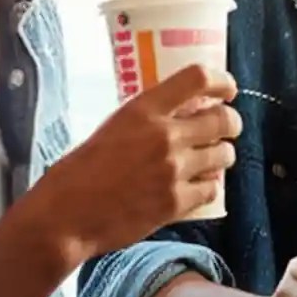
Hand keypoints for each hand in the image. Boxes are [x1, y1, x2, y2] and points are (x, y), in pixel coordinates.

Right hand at [26, 64, 241, 261]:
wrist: (64, 217)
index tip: (228, 90)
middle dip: (231, 123)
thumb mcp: (112, 128)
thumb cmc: (78, 171)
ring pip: (224, 155)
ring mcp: (173, 170)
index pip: (198, 79)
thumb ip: (149, 119)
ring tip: (212, 160)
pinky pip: (212, 189)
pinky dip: (208, 187)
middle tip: (227, 129)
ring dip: (222, 156)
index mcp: (143, 110)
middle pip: (223, 119)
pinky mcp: (176, 202)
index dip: (222, 81)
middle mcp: (164, 136)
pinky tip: (197, 187)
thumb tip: (184, 113)